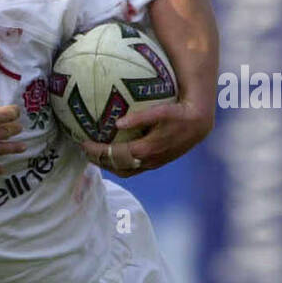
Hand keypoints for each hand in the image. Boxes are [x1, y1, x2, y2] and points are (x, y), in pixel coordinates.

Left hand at [81, 100, 212, 175]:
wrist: (199, 125)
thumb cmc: (179, 114)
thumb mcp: (161, 111)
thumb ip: (139, 117)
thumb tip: (117, 123)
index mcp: (145, 150)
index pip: (114, 154)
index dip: (96, 151)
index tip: (82, 142)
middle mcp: (147, 161)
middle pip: (115, 166)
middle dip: (98, 160)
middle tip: (84, 151)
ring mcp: (152, 164)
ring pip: (124, 171)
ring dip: (108, 165)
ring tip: (95, 156)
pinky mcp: (156, 163)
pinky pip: (133, 169)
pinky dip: (119, 164)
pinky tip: (114, 154)